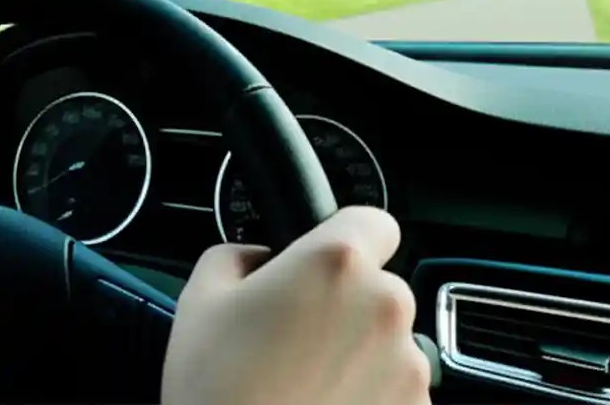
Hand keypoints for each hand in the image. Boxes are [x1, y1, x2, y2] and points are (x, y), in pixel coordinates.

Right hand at [161, 206, 429, 404]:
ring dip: (356, 352)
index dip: (345, 237)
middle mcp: (385, 306)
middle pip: (377, 286)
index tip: (321, 262)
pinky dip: (368, 394)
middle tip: (293, 336)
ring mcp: (408, 366)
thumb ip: (237, 256)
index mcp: (335, 263)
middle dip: (343, 304)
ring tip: (303, 381)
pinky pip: (395, 388)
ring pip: (387, 340)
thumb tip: (257, 259)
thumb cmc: (217, 392)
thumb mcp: (200, 298)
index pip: (373, 221)